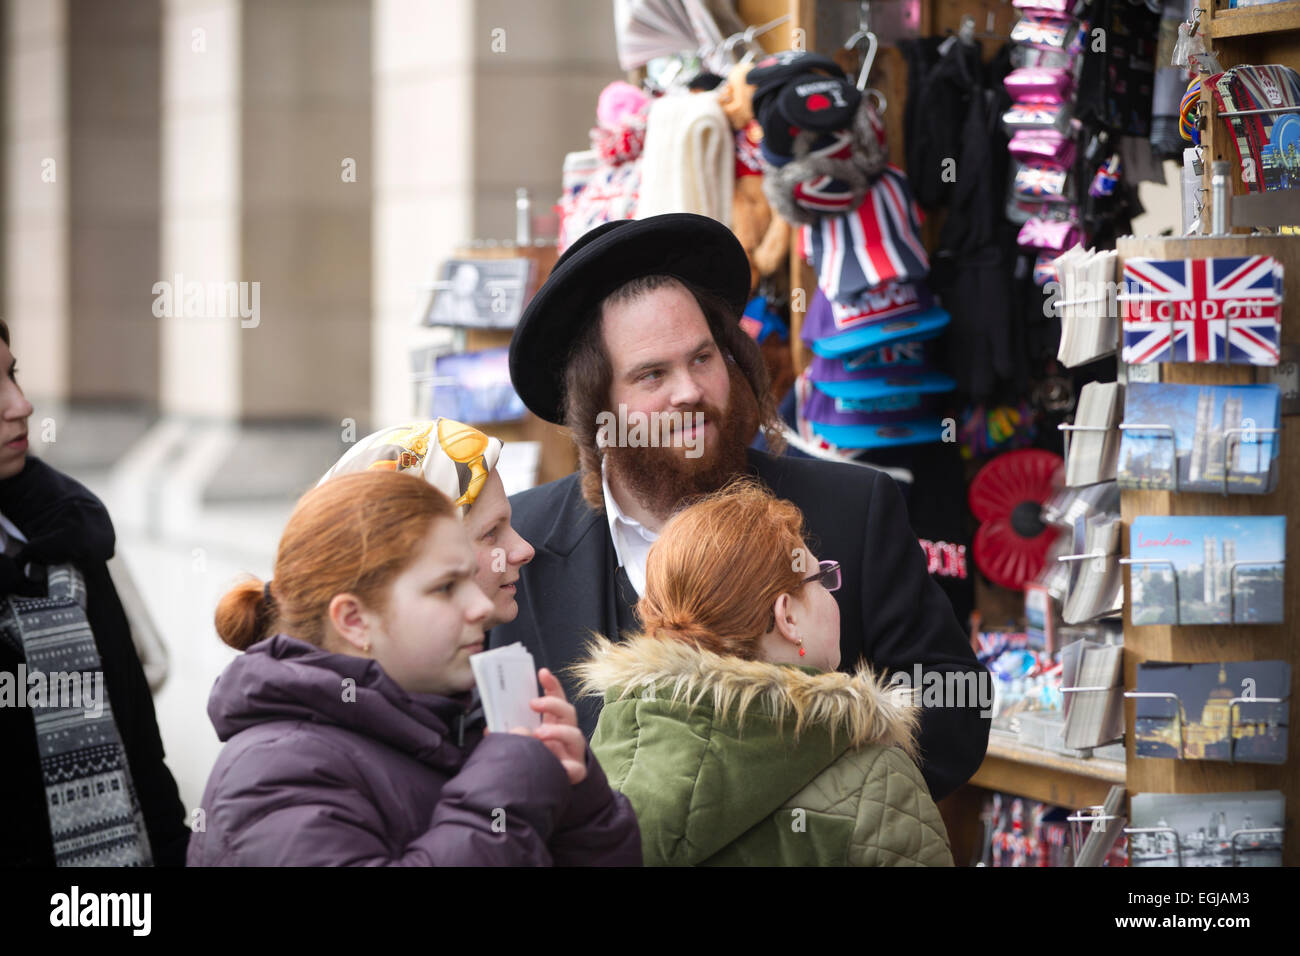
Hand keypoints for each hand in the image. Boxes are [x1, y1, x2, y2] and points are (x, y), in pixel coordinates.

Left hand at [509, 667, 586, 785]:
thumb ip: (505, 734)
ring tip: (538, 734)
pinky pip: (574, 766)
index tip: (542, 673)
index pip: (556, 700)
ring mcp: (572, 753)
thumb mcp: (518, 744)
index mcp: (552, 725)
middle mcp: (565, 736)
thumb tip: (491, 728)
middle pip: (569, 712)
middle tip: (533, 703)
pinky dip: (563, 763)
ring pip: (575, 735)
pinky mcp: (575, 772)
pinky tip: (551, 762)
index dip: (552, 685)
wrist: (539, 794)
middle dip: (553, 704)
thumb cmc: (531, 763)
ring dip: (557, 732)